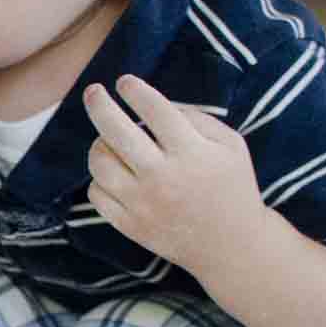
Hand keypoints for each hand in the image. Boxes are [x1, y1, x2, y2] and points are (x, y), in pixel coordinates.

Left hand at [82, 74, 269, 274]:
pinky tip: (115, 173)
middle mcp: (162, 176)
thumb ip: (196, 118)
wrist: (230, 245)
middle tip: (93, 91)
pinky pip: (96, 193)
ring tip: (109, 140)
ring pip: (99, 163)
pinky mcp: (129, 224)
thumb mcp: (231, 145)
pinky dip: (100, 178)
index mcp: (192, 153)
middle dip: (99, 104)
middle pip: (115, 131)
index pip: (155, 110)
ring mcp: (142, 203)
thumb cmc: (232, 187)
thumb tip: (154, 102)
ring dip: (99, 144)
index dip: (135, 91)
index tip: (124, 81)